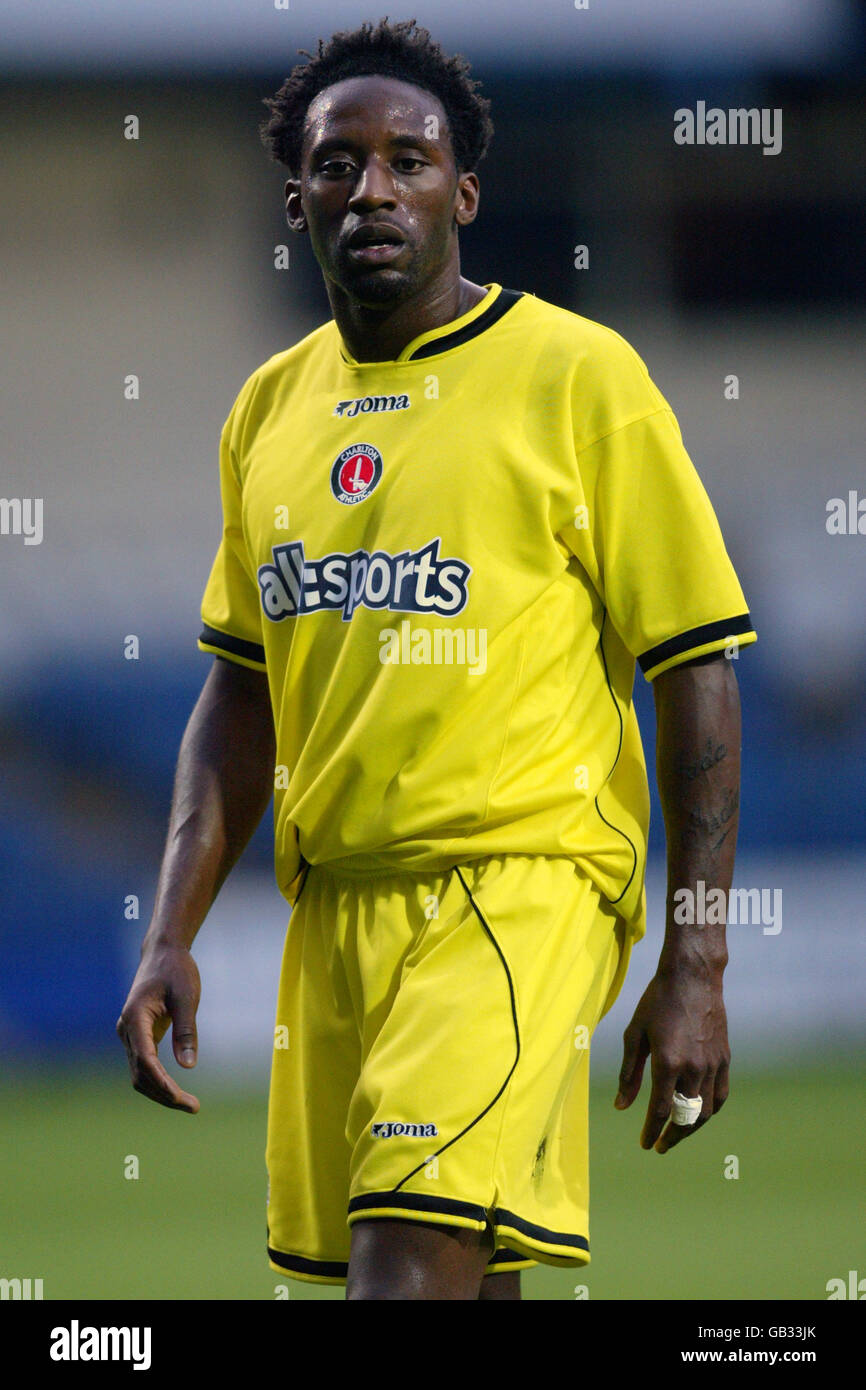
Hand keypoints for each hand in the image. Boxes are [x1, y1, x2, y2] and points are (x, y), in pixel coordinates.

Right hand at [116, 944, 201, 1112]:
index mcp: (135, 1018)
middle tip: (194, 1107)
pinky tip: (177, 1091)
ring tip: (189, 1104)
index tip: (183, 1099)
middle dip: (164, 1094)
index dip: (163, 1084)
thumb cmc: (177, 971)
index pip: (145, 1060)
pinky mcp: (137, 1037)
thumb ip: (186, 1031)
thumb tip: (188, 1066)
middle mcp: (126, 1029)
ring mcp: (129, 1034)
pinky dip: (159, 1081)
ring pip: (140, 1074)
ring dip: (161, 1092)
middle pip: (140, 1074)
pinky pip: (144, 1066)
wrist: (163, 953)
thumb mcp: (187, 997)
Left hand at [614, 969, 729, 1152]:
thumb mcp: (634, 1034)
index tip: (645, 1144)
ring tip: (677, 1134)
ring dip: (691, 1129)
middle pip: (685, 1118)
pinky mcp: (724, 1059)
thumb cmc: (657, 1001)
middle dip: (672, 1137)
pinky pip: (721, 1096)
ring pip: (705, 1112)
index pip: (660, 1110)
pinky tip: (699, 1115)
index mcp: (668, 1062)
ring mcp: (712, 1064)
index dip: (651, 1131)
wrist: (692, 977)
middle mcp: (694, 1068)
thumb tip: (621, 1106)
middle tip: (660, 1146)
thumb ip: (628, 1073)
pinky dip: (710, 1111)